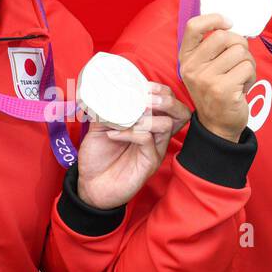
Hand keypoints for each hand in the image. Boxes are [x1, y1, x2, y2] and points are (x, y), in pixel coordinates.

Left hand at [76, 82, 190, 209]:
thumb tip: (105, 89)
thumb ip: (105, 109)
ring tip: (126, 117)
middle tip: (144, 98)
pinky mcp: (150, 163)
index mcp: (149, 123)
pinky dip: (130, 132)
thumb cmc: (98, 156)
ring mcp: (156, 149)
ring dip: (145, 116)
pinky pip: (147, 140)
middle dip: (165, 99)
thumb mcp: (99, 126)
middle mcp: (158, 135)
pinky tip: (113, 134)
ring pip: (166, 124)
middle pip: (180, 112)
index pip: (169, 101)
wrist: (91, 185)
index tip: (144, 86)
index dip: (162, 90)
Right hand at [179, 13, 256, 142]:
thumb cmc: (215, 92)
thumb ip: (211, 48)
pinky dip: (251, 76)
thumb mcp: (204, 69)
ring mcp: (206, 79)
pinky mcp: (222, 89)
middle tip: (240, 60)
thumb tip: (232, 26)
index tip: (228, 23)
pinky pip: (247, 68)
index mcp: (186, 59)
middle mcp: (192, 68)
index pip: (193, 26)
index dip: (214, 19)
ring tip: (241, 77)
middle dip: (240, 45)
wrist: (217, 126)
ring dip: (248, 63)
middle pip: (224, 36)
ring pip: (240, 52)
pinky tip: (243, 87)